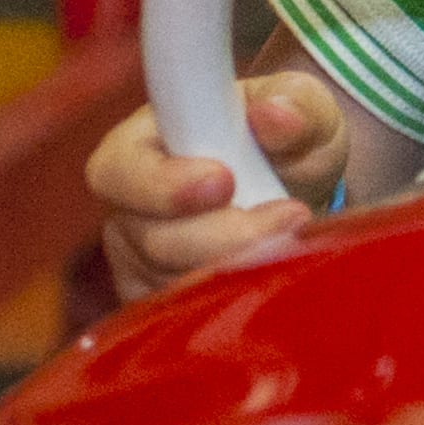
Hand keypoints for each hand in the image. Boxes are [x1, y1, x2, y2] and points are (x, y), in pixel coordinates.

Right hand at [89, 71, 347, 300]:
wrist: (300, 199)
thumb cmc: (287, 143)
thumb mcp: (304, 109)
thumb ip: (294, 102)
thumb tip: (277, 116)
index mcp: (143, 144)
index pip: (119, 170)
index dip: (164, 185)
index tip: (224, 181)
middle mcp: (130, 209)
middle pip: (153, 240)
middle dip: (225, 235)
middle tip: (291, 216)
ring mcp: (142, 264)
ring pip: (176, 286)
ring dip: (244, 268)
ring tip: (298, 238)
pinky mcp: (163, 307)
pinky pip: (189, 322)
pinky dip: (238, 300)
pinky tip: (275, 276)